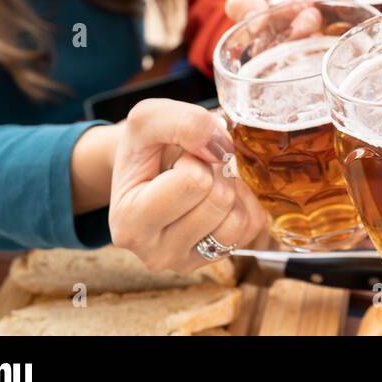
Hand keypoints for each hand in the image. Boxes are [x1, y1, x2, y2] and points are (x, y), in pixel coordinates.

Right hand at [109, 99, 266, 273]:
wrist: (146, 169)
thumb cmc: (145, 147)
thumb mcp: (148, 119)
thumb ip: (183, 123)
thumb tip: (221, 150)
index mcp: (129, 224)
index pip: (193, 183)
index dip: (195, 157)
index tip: (180, 157)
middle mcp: (155, 255)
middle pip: (219, 200)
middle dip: (215, 172)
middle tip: (198, 166)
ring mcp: (186, 262)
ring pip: (238, 220)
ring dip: (231, 188)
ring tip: (209, 180)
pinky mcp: (215, 259)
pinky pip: (252, 227)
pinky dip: (245, 202)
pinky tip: (221, 194)